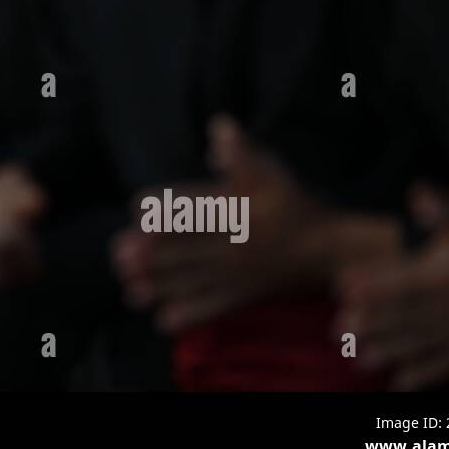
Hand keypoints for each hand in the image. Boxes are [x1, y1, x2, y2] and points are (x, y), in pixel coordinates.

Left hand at [113, 115, 327, 333]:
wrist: (328, 249)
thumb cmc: (293, 203)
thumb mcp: (272, 170)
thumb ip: (242, 151)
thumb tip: (219, 126)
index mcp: (233, 212)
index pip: (192, 209)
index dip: (164, 207)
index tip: (138, 207)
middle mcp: (232, 245)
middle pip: (184, 249)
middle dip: (151, 254)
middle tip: (120, 256)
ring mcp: (237, 274)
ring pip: (192, 282)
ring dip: (160, 287)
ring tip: (131, 292)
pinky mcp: (243, 296)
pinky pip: (214, 308)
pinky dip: (189, 316)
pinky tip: (163, 322)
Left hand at [336, 184, 448, 390]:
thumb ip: (446, 210)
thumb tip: (419, 195)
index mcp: (445, 279)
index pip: (402, 282)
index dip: (371, 284)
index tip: (341, 286)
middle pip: (403, 319)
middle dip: (370, 325)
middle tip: (336, 331)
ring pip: (419, 346)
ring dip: (390, 353)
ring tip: (361, 360)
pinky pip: (445, 368)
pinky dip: (423, 378)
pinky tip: (399, 385)